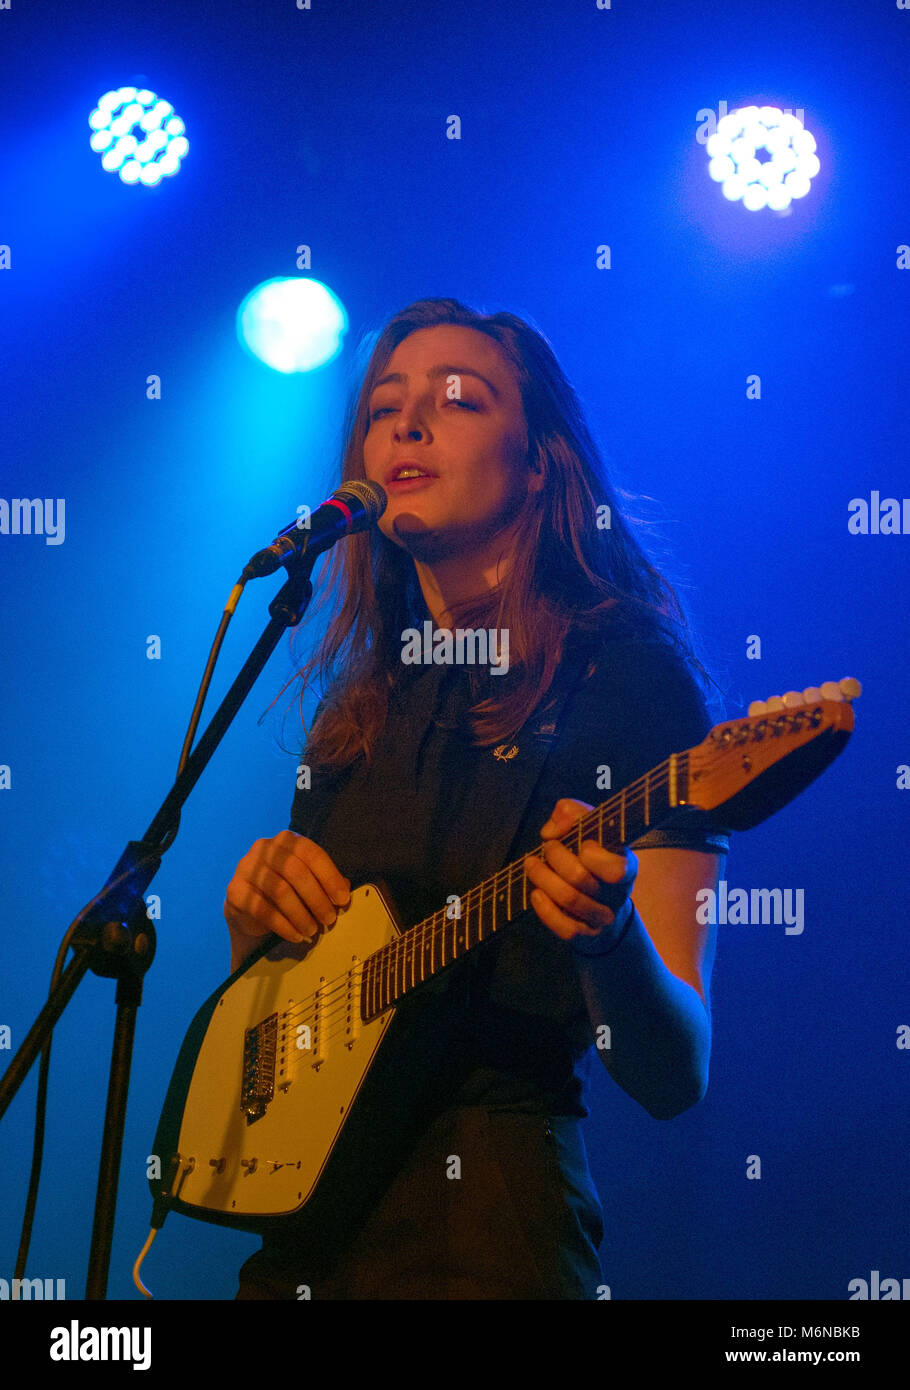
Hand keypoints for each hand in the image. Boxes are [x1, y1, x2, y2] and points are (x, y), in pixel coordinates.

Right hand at [224, 829, 351, 960]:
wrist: (248, 907)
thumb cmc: (286, 890)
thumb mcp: (308, 882)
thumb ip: (325, 881)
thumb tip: (345, 890)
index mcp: (286, 840)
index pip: (311, 853)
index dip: (330, 877)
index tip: (343, 900)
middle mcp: (264, 848)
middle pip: (295, 871)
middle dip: (316, 898)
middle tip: (329, 919)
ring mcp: (246, 868)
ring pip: (280, 891)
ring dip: (301, 914)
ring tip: (312, 930)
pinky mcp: (235, 891)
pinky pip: (263, 909)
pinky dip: (283, 926)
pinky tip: (296, 935)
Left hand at [523, 798, 637, 942]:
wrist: (602, 898)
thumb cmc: (593, 854)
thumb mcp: (589, 826)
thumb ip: (572, 812)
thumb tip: (551, 830)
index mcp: (626, 865)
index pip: (617, 869)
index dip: (593, 855)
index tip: (582, 842)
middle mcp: (618, 894)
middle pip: (581, 879)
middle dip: (556, 858)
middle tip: (548, 846)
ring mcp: (603, 916)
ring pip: (569, 900)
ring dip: (543, 878)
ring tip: (531, 864)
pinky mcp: (587, 934)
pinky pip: (565, 928)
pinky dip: (546, 909)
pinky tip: (536, 893)